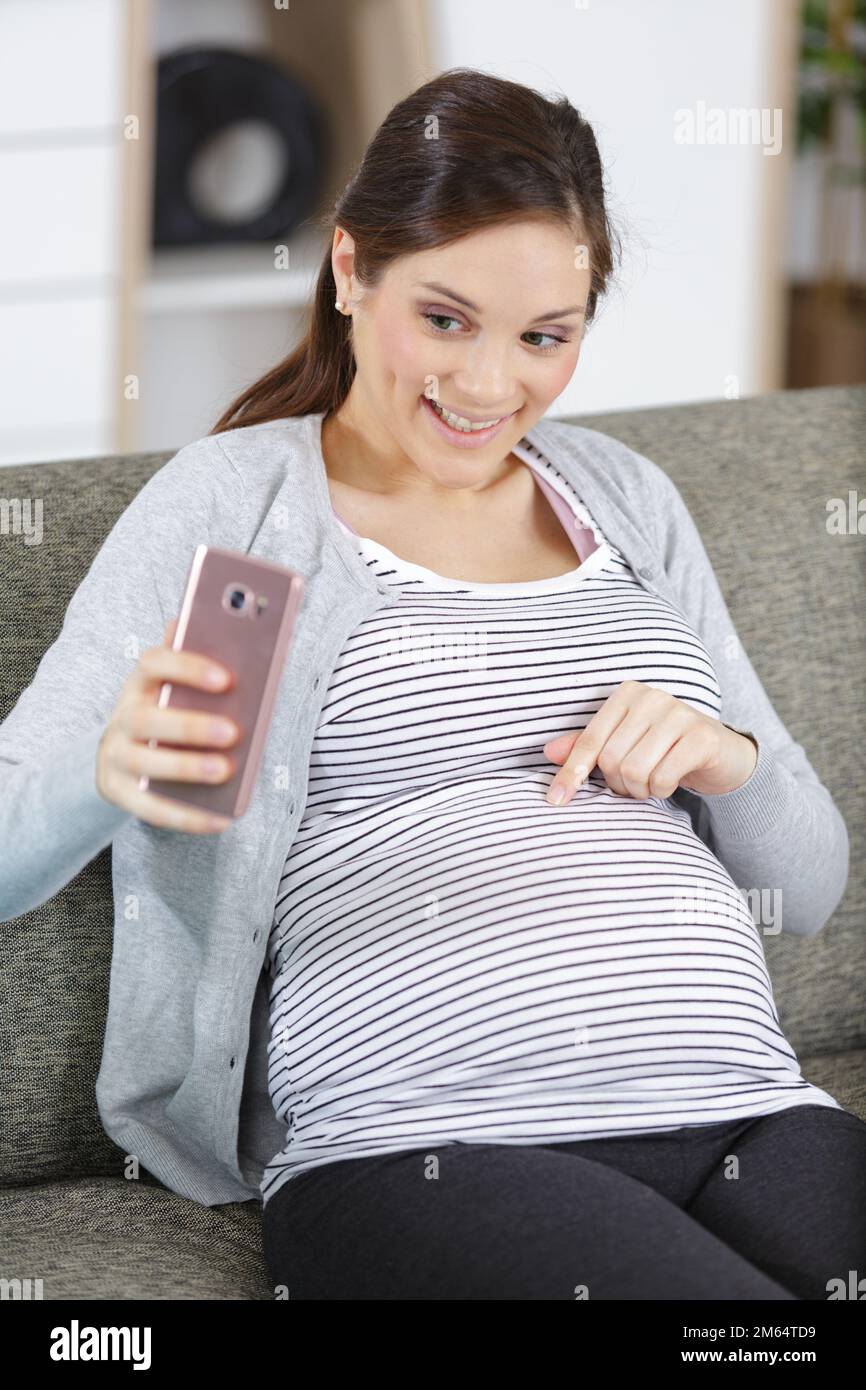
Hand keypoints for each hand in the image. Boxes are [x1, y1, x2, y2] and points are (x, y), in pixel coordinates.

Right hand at [95, 617, 240, 832]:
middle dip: (190, 726)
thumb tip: (222, 630)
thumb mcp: (176, 687)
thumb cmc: (166, 712)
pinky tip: (222, 819)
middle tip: (233, 732)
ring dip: (186, 768)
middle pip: (146, 718)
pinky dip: (187, 817)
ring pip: (145, 762)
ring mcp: (117, 756)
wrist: (121, 754)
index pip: (153, 663)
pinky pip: (151, 809)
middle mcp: (122, 717)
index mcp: (140, 684)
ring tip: (226, 771)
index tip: (227, 679)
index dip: (188, 668)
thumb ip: (197, 666)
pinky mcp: (119, 792)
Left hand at [542, 680, 757, 805]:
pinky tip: (669, 784)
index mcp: (627, 694)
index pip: (590, 740)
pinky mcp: (701, 737)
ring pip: (635, 770)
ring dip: (640, 791)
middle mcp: (652, 697)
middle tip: (633, 787)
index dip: (571, 773)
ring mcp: (679, 714)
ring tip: (650, 786)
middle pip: (611, 760)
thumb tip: (547, 752)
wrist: (720, 755)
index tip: (555, 801)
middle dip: (618, 785)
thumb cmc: (664, 749)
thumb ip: (588, 746)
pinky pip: (663, 778)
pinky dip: (661, 791)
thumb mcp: (624, 743)